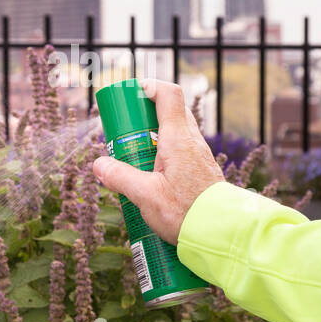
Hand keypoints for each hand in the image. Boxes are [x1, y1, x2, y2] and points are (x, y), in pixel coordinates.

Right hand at [92, 78, 224, 243]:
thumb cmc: (186, 213)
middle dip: (146, 113)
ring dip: (155, 135)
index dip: (149, 87)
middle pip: (170, 111)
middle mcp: (192, 141)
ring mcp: (199, 155)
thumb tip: (99, 165)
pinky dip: (165, 152)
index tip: (130, 95)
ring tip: (136, 157)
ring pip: (176, 131)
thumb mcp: (146, 196)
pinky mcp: (202, 171)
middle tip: (126, 131)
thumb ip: (120, 177)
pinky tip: (153, 175)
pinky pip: (182, 150)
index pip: (168, 95)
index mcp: (178, 139)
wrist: (221, 234)